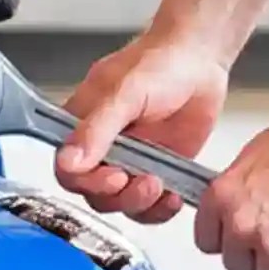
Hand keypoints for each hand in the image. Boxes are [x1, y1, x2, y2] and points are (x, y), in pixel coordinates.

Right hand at [55, 33, 228, 223]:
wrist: (200, 61)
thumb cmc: (160, 63)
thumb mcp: (125, 92)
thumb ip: (97, 129)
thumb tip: (70, 162)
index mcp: (81, 126)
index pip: (67, 171)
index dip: (87, 182)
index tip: (114, 175)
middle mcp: (101, 148)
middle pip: (93, 194)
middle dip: (119, 196)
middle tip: (145, 181)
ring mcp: (129, 162)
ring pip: (120, 204)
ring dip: (140, 203)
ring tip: (160, 184)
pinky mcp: (155, 171)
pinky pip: (148, 206)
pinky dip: (160, 208)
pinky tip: (172, 196)